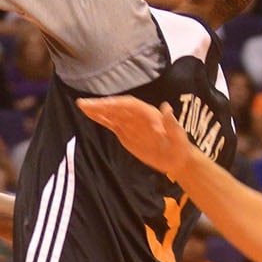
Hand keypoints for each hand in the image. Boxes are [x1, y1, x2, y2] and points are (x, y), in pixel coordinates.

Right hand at [77, 96, 193, 178]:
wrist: (176, 158)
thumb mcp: (178, 136)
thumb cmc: (179, 146)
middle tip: (83, 103)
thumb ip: (171, 123)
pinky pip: (111, 124)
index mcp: (148, 113)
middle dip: (100, 105)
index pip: (129, 105)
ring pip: (111, 114)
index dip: (115, 104)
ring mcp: (130, 124)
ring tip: (81, 105)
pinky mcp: (126, 133)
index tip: (102, 104)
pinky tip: (90, 115)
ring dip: (97, 110)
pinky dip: (100, 119)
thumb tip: (167, 108)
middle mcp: (137, 116)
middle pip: (116, 107)